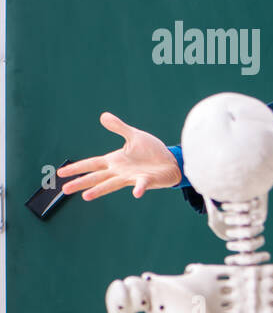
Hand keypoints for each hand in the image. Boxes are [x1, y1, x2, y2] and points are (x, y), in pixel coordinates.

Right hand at [58, 112, 181, 199]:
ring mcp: (132, 177)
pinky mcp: (147, 180)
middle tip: (64, 189)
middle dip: (81, 182)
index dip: (77, 167)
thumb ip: (119, 128)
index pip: (91, 164)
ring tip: (85, 196)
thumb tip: (103, 116)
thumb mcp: (134, 135)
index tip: (61, 172)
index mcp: (115, 161)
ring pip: (112, 184)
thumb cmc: (152, 151)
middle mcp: (120, 171)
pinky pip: (142, 185)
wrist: (171, 160)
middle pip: (96, 177)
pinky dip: (139, 189)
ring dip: (99, 190)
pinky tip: (136, 193)